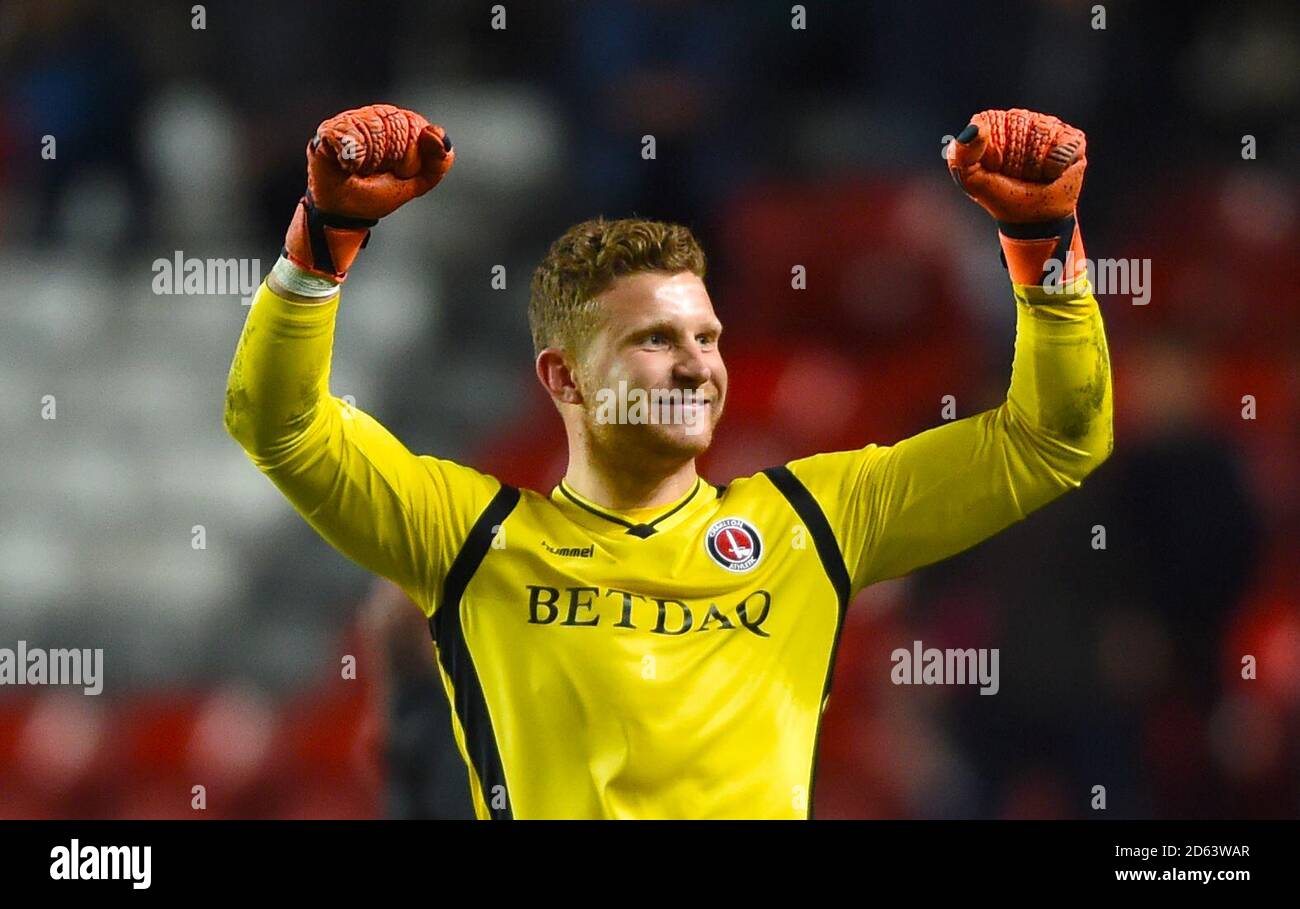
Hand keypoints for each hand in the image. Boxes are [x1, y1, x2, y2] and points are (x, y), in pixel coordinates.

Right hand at [307, 104, 453, 219]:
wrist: (344, 211)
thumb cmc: (376, 194)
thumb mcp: (415, 184)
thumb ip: (437, 164)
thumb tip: (437, 134)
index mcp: (397, 125)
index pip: (415, 125)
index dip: (411, 155)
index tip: (400, 171)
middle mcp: (374, 117)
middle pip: (396, 124)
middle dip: (394, 157)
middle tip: (380, 172)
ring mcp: (351, 120)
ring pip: (375, 127)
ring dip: (373, 158)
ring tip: (363, 169)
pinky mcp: (329, 130)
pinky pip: (348, 133)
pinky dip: (353, 156)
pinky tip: (350, 166)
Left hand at [946, 108, 1085, 223]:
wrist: (1032, 218)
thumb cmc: (1000, 195)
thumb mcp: (970, 179)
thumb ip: (961, 154)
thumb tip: (977, 127)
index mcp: (996, 123)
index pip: (992, 121)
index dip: (992, 150)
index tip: (994, 168)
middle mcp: (1024, 119)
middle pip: (1019, 126)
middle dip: (1014, 159)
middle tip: (1015, 174)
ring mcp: (1050, 126)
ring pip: (1042, 136)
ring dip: (1034, 165)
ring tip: (1033, 174)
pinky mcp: (1074, 139)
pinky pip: (1063, 147)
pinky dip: (1054, 167)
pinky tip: (1051, 174)